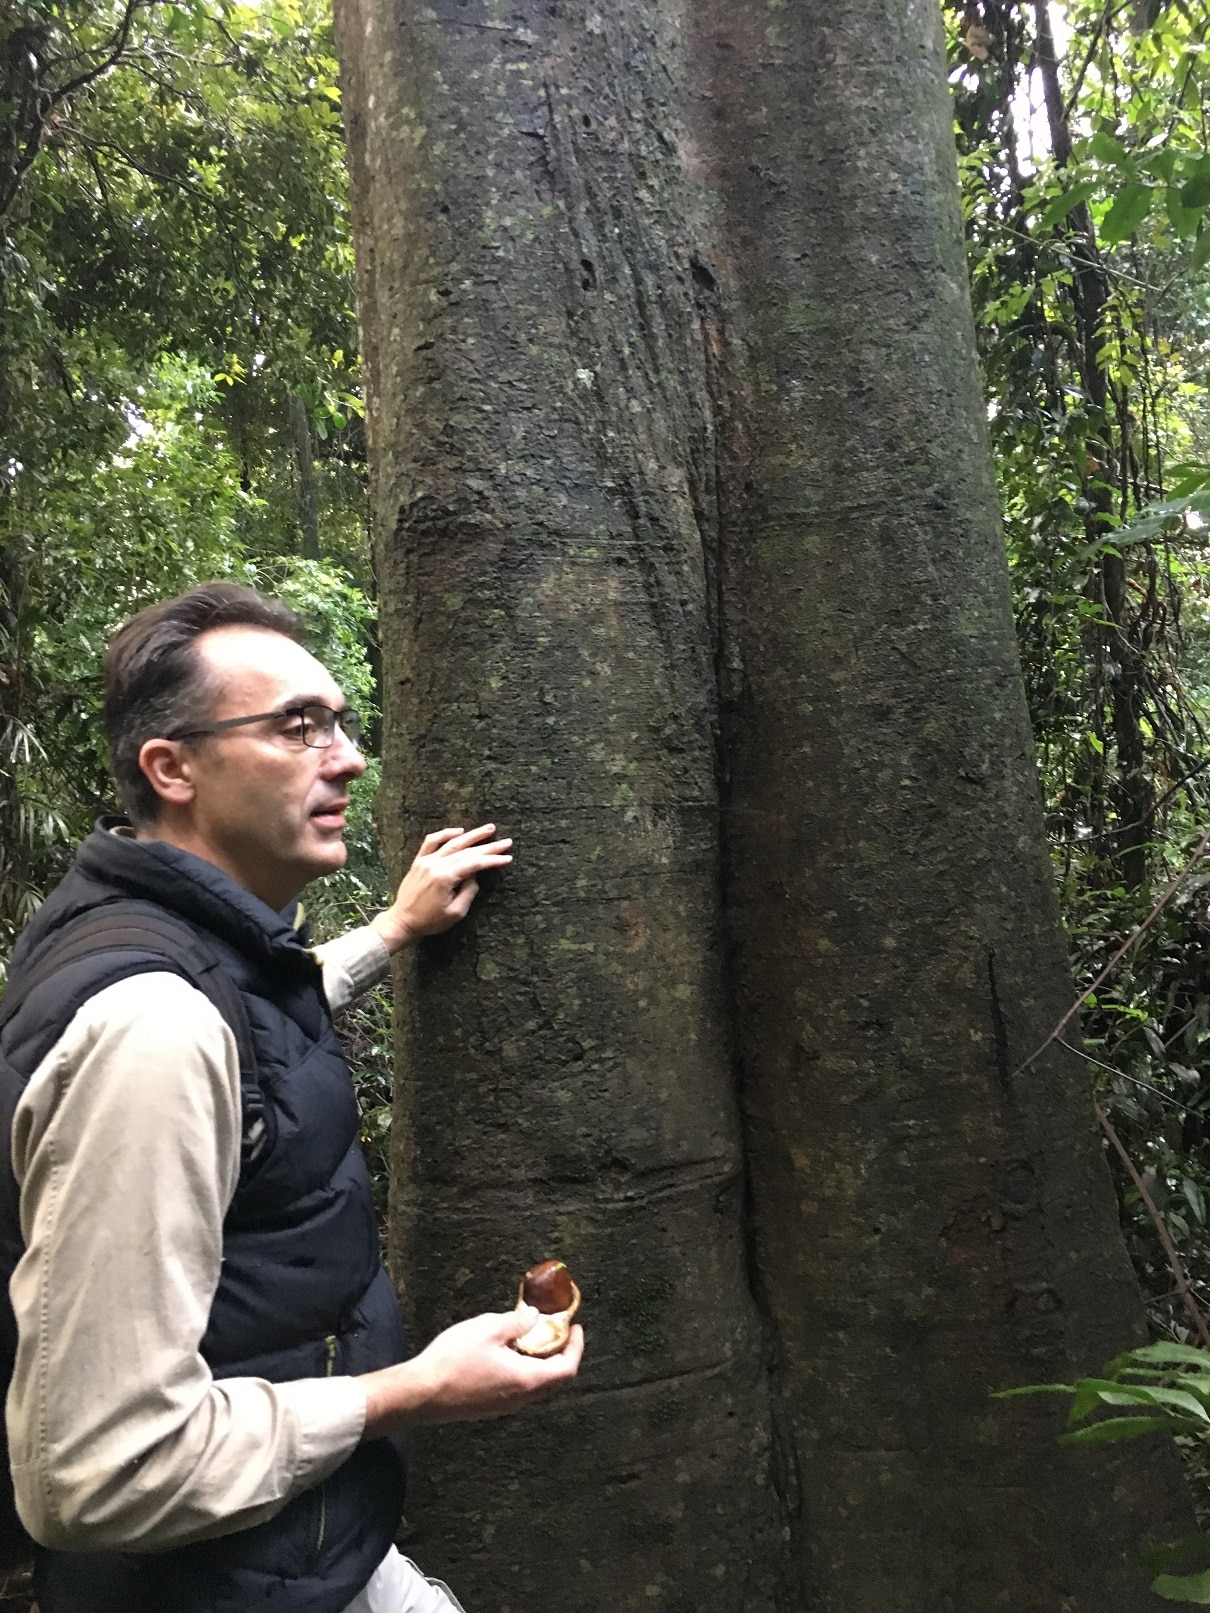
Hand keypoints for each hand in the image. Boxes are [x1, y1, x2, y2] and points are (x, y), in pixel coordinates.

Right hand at [359, 1309, 583, 1438]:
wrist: (419, 1394)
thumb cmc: (452, 1361)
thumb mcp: (487, 1329)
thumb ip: (516, 1322)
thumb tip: (534, 1316)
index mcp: (525, 1380)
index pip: (566, 1369)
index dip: (576, 1347)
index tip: (575, 1328)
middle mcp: (519, 1398)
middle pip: (554, 1380)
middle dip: (561, 1354)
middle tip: (558, 1331)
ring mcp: (504, 1406)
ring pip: (535, 1386)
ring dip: (541, 1362)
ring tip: (532, 1337)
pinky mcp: (488, 1407)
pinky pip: (517, 1389)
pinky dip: (523, 1370)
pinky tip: (507, 1353)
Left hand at [371, 823, 512, 952]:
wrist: (402, 921)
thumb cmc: (430, 921)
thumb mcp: (456, 912)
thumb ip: (469, 891)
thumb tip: (475, 875)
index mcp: (444, 877)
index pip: (474, 864)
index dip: (492, 860)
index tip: (507, 857)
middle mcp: (435, 865)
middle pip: (466, 851)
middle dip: (488, 846)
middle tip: (506, 841)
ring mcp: (426, 861)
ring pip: (452, 843)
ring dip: (472, 835)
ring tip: (489, 828)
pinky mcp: (419, 861)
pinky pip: (431, 842)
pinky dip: (445, 834)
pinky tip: (459, 831)